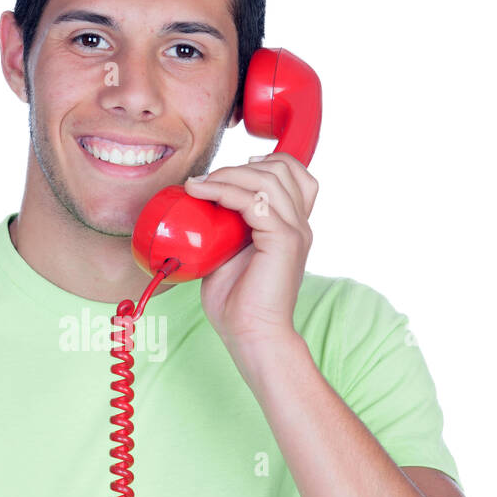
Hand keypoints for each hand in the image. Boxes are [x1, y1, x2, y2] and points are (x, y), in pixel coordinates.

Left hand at [182, 151, 318, 361]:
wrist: (251, 334)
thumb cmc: (237, 302)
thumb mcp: (227, 252)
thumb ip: (224, 226)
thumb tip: (197, 204)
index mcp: (290, 225)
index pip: (294, 172)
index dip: (264, 162)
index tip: (227, 173)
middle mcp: (299, 224)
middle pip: (282, 167)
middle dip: (239, 166)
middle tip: (206, 182)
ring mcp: (294, 231)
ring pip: (269, 178)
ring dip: (228, 175)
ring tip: (199, 186)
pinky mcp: (284, 241)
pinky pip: (255, 201)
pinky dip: (224, 191)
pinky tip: (200, 193)